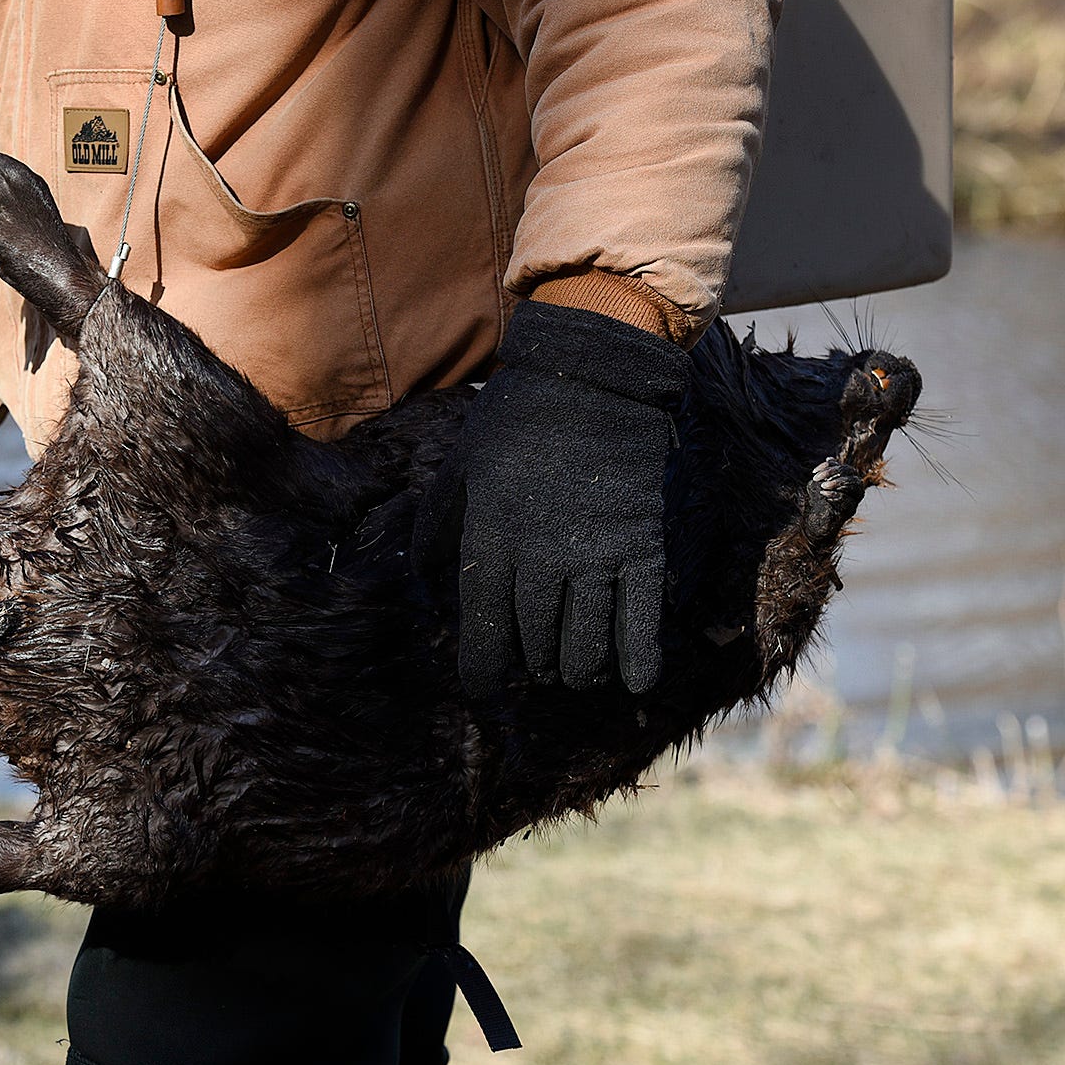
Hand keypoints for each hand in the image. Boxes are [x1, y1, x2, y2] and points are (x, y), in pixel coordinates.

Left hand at [414, 300, 688, 694]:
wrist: (595, 376)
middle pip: (535, 645)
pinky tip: (634, 682)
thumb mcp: (462, 463)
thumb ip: (438, 522)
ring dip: (576, 670)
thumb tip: (423, 574)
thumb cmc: (519, 418)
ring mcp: (596, 556)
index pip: (484, 630)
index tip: (483, 687)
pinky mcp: (641, 548)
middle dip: (530, 665)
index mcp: (491, 539)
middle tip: (532, 663)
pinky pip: (642, 619)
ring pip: (585, 646)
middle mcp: (541, 559)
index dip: (482, 669)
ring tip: (572, 671)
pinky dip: (637, 659)